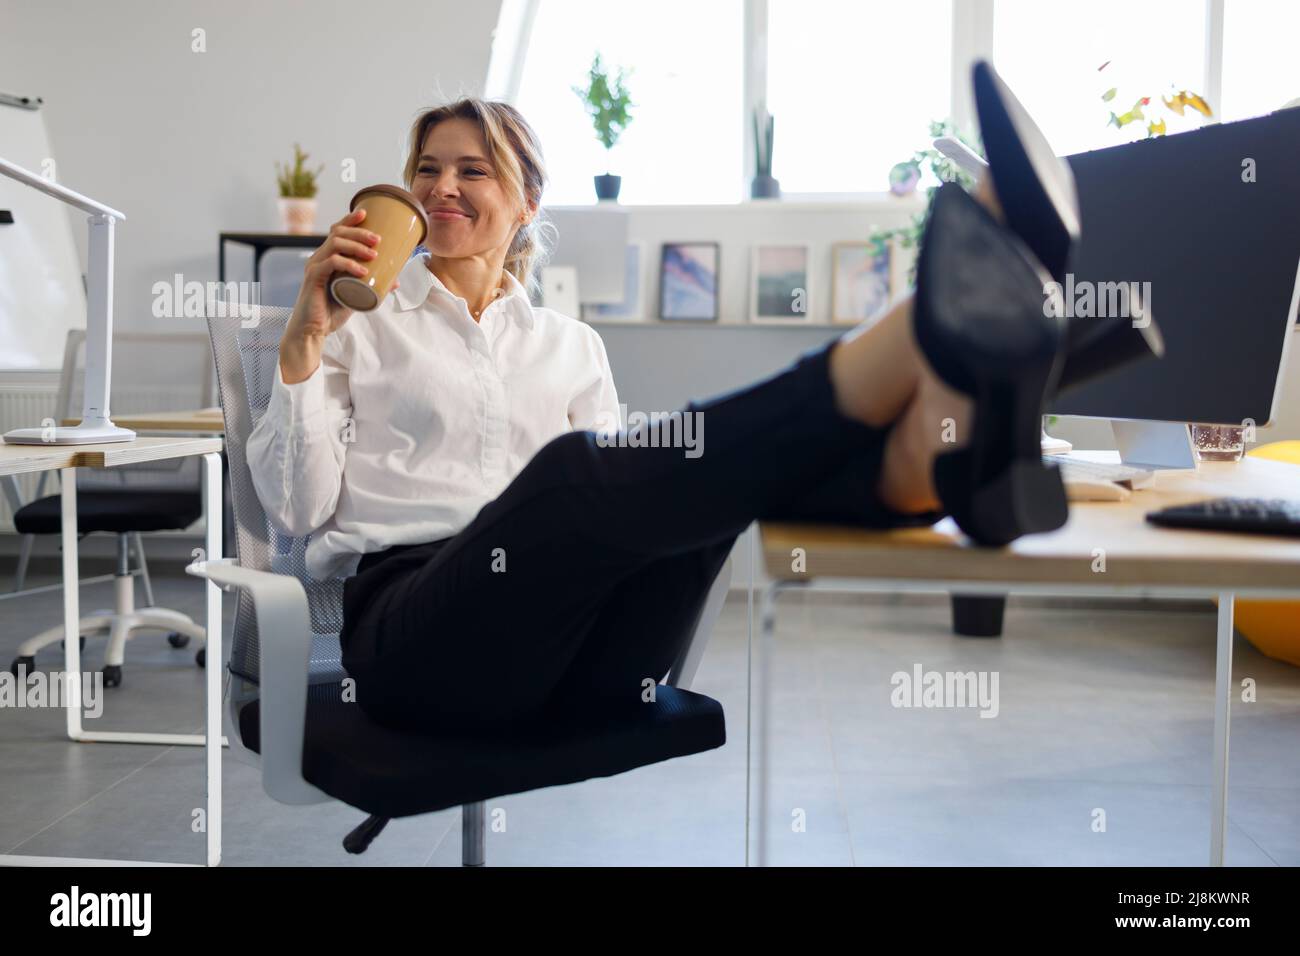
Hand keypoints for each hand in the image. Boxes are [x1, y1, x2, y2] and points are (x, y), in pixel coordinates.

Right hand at [280, 208, 398, 382]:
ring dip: (356, 246)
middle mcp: (319, 257)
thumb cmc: (331, 312)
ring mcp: (315, 266)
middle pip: (338, 233)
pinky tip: (362, 270)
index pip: (337, 231)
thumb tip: (396, 280)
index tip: (366, 214)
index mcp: (327, 257)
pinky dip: (348, 264)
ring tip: (374, 255)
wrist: (313, 330)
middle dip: (359, 232)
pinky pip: (331, 264)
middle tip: (378, 240)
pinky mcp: (313, 278)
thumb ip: (372, 286)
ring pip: (334, 245)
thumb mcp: (356, 296)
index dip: (350, 220)